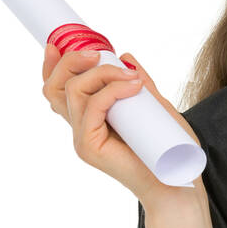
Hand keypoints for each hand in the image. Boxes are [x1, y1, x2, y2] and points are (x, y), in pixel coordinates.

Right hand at [41, 44, 204, 207]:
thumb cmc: (167, 150)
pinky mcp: (89, 147)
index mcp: (88, 120)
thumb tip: (127, 57)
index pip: (57, 91)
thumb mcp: (153, 107)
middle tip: (99, 52)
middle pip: (55, 88)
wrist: (175, 183)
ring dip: (103, 74)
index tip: (56, 44)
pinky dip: (112, 91)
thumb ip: (140, 85)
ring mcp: (82, 139)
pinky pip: (93, 107)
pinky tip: (133, 86)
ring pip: (74, 91)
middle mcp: (79, 129)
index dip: (52, 66)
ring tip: (132, 78)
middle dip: (72, 61)